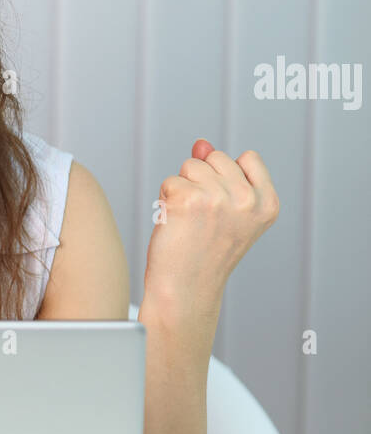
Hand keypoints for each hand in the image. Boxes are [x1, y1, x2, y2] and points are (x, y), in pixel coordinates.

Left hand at [143, 139, 279, 319]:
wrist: (185, 290)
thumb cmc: (204, 253)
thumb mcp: (227, 212)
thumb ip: (221, 173)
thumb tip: (201, 143)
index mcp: (267, 203)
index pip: (248, 158)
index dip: (228, 178)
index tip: (224, 211)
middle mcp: (247, 199)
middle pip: (215, 157)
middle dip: (202, 181)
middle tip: (202, 220)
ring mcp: (217, 197)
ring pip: (190, 165)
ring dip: (182, 190)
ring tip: (189, 223)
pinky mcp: (186, 198)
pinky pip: (169, 181)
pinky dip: (166, 202)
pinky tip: (175, 226)